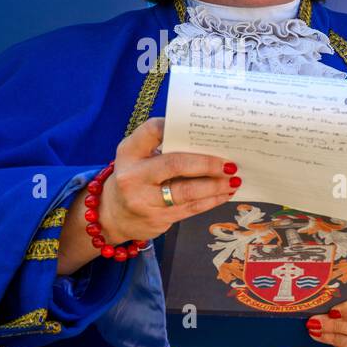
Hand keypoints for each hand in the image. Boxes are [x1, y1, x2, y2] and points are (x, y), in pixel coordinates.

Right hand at [56, 117, 238, 273]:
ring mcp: (143, 200)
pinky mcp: (156, 219)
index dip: (176, 126)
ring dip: (215, 185)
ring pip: (187, 191)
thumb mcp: (138, 158)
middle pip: (176, 164)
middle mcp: (133, 175)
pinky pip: (190, 209)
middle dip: (207, 163)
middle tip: (229, 163)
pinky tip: (224, 194)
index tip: (203, 127)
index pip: (152, 131)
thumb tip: (207, 143)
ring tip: (234, 180)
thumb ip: (162, 148)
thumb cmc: (135, 178)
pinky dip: (211, 200)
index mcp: (129, 152)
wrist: (113, 216)